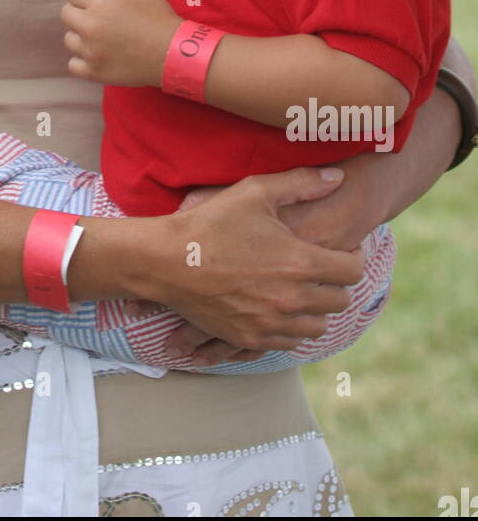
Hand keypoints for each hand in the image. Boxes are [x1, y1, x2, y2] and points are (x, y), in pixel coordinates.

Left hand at [60, 0, 180, 86]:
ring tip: (101, 38)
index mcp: (100, 2)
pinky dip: (82, 60)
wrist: (172, 52)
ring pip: (69, 39)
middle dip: (80, 12)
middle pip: (66, 14)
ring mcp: (90, 51)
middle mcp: (90, 26)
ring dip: (81, 37)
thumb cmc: (158, 16)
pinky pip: (73, 64)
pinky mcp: (94, 72)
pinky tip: (97, 55)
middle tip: (98, 18)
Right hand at [127, 167, 365, 350]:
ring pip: (317, 327)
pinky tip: (281, 308)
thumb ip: (302, 183)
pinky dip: (292, 328)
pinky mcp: (251, 339)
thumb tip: (339, 178)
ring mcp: (271, 324)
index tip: (345, 249)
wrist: (166, 260)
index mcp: (300, 263)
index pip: (353, 270)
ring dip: (317, 309)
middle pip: (340, 301)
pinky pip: (290, 343)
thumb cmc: (211, 222)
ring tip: (304, 290)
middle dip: (337, 283)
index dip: (354, 257)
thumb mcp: (255, 192)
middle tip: (324, 269)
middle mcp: (292, 299)